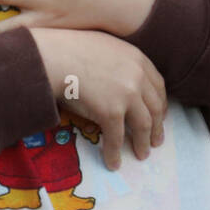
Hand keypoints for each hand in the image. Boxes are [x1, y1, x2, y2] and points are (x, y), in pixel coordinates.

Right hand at [30, 28, 166, 170]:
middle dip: (156, 126)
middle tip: (155, 140)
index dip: (159, 103)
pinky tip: (113, 163)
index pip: (157, 85)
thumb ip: (115, 61)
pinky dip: (115, 152)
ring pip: (142, 125)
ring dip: (143, 142)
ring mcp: (127, 95)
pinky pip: (117, 137)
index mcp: (137, 58)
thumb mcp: (100, 47)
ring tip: (141, 154)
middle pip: (155, 107)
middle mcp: (137, 76)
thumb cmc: (65, 48)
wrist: (50, 56)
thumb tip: (112, 80)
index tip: (158, 115)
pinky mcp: (111, 111)